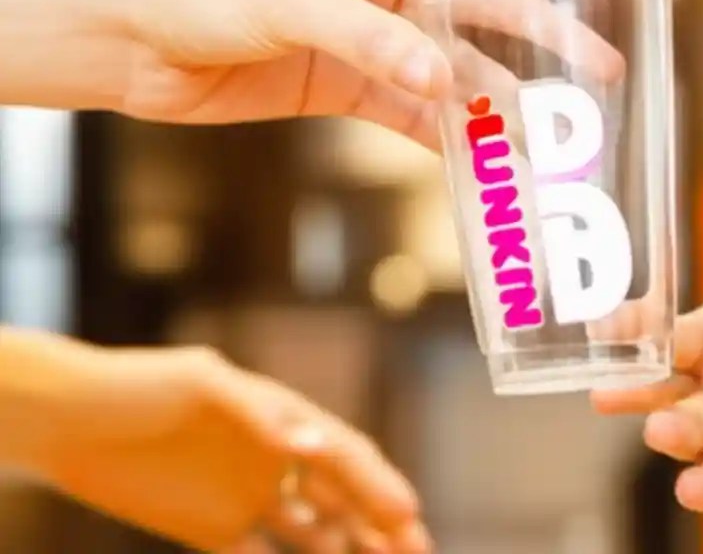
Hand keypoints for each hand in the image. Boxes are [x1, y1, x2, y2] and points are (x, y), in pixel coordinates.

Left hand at [31, 341, 426, 552]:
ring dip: (353, 550)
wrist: (68, 417)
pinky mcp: (216, 529)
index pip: (343, 454)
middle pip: (344, 496)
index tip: (406, 514)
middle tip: (418, 553)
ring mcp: (250, 495)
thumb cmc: (137, 384)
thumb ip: (253, 408)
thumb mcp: (197, 381)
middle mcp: (278, 458)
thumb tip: (303, 438)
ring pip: (318, 530)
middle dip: (384, 524)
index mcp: (283, 418)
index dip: (378, 483)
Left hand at [110, 0, 561, 149]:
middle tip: (603, 68)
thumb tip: (447, 87)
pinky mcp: (351, 76)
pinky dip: (449, 138)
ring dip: (503, 101)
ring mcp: (373, 24)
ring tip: (555, 139)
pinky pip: (415, 110)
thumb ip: (374, 39)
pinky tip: (489, 165)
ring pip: (458, 62)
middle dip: (545, 33)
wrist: (130, 39)